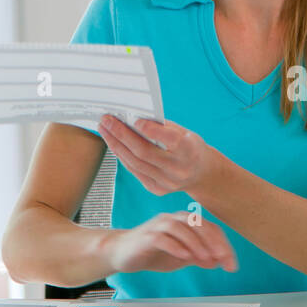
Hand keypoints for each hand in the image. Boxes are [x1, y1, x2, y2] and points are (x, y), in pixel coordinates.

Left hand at [98, 115, 217, 196]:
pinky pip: (134, 171)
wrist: (201, 174)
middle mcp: (178, 169)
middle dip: (121, 135)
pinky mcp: (157, 189)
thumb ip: (162, 127)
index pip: (169, 140)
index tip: (134, 120)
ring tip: (105, 130)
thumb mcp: (184, 132)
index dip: (151, 130)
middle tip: (107, 121)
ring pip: (135, 163)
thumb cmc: (190, 147)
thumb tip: (134, 117)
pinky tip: (114, 144)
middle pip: (144, 152)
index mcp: (189, 150)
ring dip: (116, 145)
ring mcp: (167, 182)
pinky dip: (122, 156)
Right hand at [105, 211, 237, 274]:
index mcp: (184, 222)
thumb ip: (199, 256)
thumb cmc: (153, 251)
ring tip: (205, 259)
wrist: (123, 252)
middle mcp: (172, 219)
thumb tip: (217, 261)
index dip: (223, 245)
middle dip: (213, 242)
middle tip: (222, 259)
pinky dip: (175, 246)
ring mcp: (158, 225)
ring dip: (195, 243)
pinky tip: (184, 257)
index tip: (231, 264)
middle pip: (197, 223)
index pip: (209, 228)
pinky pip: (161, 237)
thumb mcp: (182, 256)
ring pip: (180, 227)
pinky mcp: (146, 236)